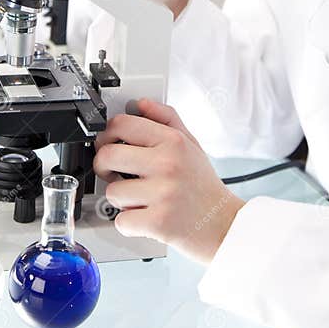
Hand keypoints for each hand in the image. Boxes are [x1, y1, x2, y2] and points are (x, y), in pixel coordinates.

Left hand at [93, 98, 244, 264]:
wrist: (224, 225)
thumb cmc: (204, 186)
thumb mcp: (192, 144)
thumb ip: (167, 119)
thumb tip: (142, 103)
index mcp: (174, 141)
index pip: (122, 124)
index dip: (107, 133)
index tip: (107, 142)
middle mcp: (168, 163)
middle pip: (108, 155)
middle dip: (104, 166)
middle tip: (113, 172)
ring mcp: (162, 193)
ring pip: (111, 192)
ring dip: (121, 199)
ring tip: (139, 198)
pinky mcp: (158, 222)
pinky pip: (121, 221)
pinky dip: (129, 223)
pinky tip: (144, 216)